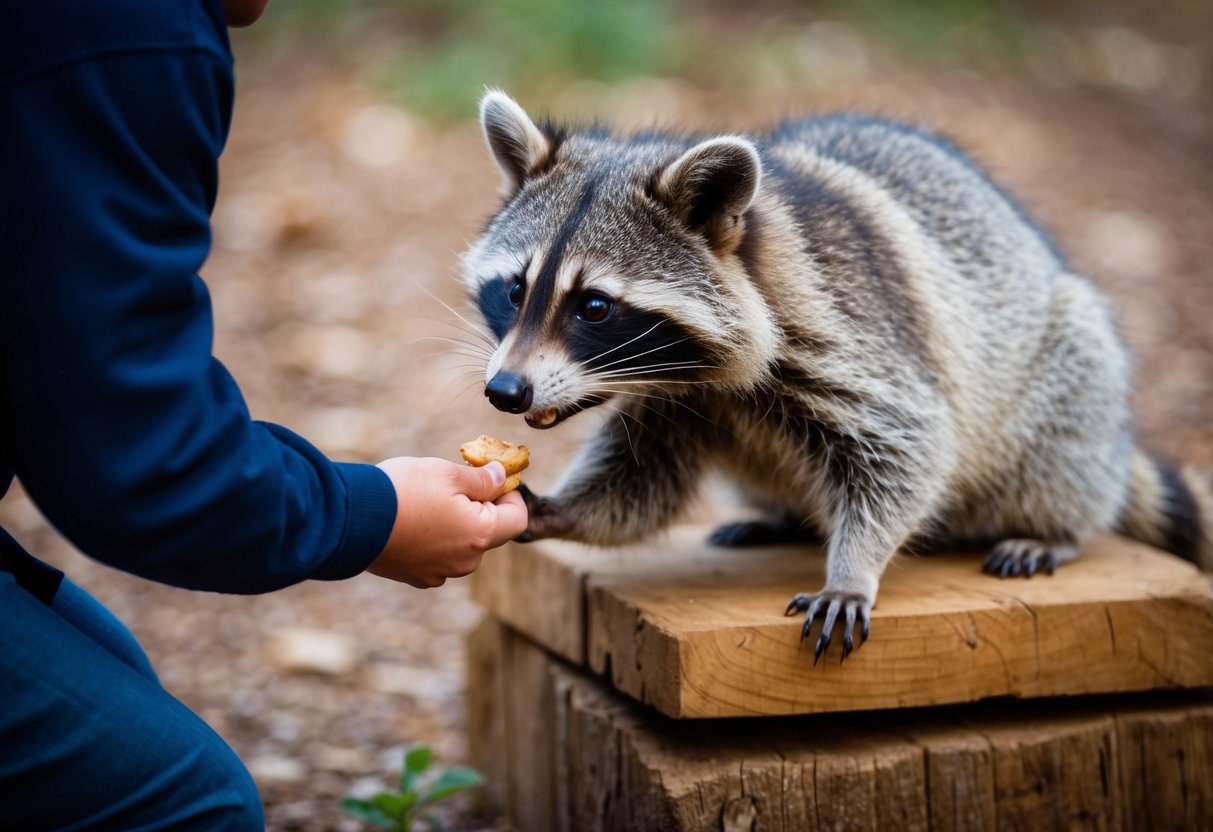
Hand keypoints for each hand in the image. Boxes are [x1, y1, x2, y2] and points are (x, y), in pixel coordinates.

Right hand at [367, 457, 527, 587]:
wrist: (350, 519)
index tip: (490, 478)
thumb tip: (502, 478)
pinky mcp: (416, 577)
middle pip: (489, 532)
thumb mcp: (448, 473)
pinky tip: (409, 521)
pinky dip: (432, 539)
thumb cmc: (403, 491)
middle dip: (479, 507)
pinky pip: (437, 556)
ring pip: (462, 544)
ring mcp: (440, 573)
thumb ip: (483, 479)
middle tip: (452, 484)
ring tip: (425, 501)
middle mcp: (465, 561)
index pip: (518, 518)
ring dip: (455, 524)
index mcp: (481, 535)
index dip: (510, 495)